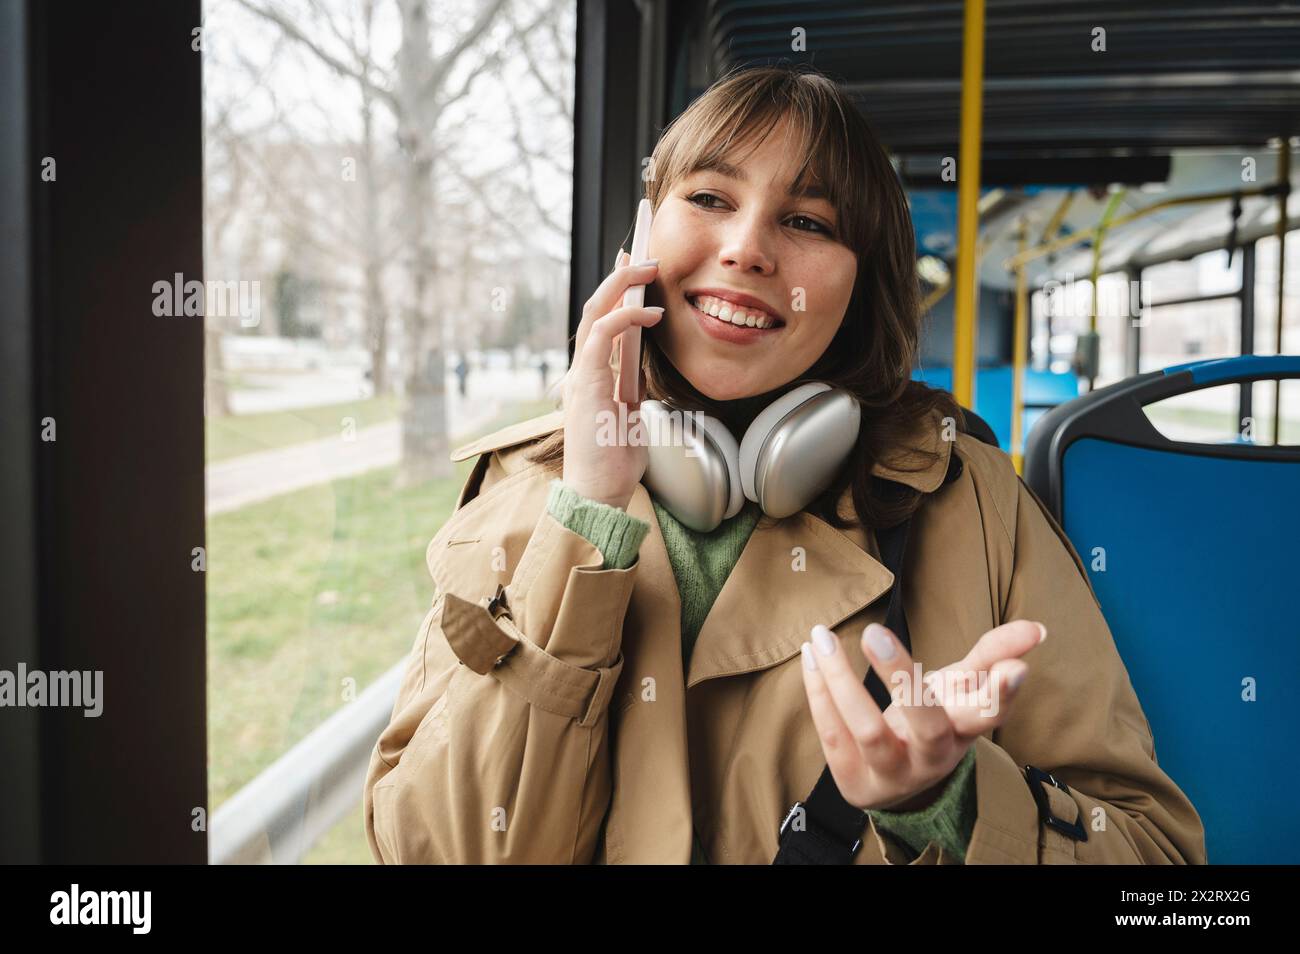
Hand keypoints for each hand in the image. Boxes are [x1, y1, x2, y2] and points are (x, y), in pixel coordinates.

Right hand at [561, 248, 663, 509]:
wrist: (599, 492)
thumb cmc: (613, 461)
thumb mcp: (629, 414)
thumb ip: (630, 386)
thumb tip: (640, 365)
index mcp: (593, 374)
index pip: (602, 319)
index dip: (617, 288)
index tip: (635, 261)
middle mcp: (583, 369)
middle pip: (595, 306)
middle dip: (618, 273)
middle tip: (642, 249)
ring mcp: (582, 375)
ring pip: (594, 312)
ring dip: (621, 284)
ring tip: (648, 266)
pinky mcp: (587, 383)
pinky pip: (603, 336)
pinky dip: (626, 317)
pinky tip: (651, 313)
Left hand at [799, 618, 1044, 811]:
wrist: (899, 783)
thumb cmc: (935, 720)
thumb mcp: (964, 689)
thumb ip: (994, 656)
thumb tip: (1036, 627)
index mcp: (965, 731)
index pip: (988, 715)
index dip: (1001, 695)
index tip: (1016, 670)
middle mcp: (932, 756)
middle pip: (925, 724)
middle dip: (901, 677)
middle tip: (875, 631)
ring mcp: (892, 771)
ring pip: (868, 728)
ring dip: (841, 678)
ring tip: (822, 636)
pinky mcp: (853, 778)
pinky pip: (832, 732)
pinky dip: (819, 691)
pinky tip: (810, 656)